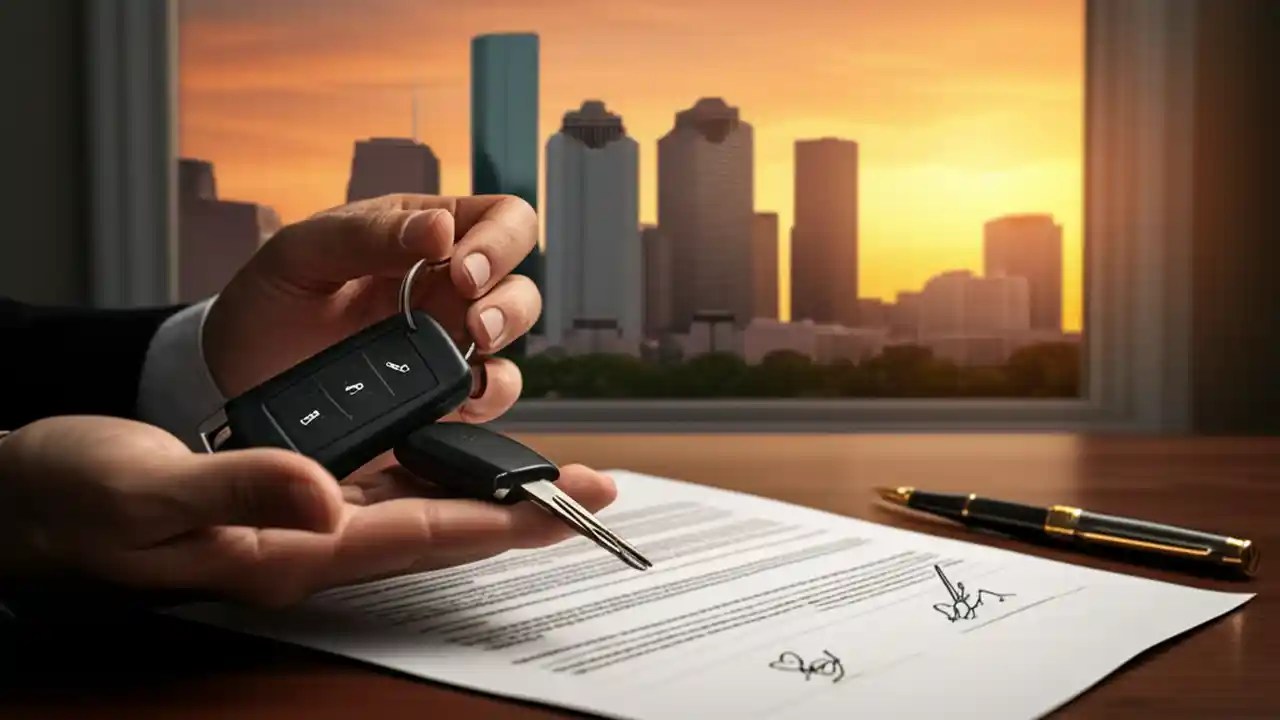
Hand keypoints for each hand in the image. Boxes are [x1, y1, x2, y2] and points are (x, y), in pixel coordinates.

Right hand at [0, 416, 615, 605]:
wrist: (28, 504)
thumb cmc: (75, 504)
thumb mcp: (149, 492)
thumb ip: (241, 490)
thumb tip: (329, 494)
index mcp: (291, 552)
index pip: (425, 536)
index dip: (503, 520)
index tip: (570, 503)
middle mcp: (311, 542)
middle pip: (442, 528)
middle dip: (519, 510)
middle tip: (592, 489)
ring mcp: (302, 523)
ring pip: (419, 508)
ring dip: (484, 490)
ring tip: (545, 470)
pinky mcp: (286, 499)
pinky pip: (380, 488)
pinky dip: (430, 468)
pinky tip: (455, 448)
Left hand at [203, 193, 541, 425]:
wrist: (232, 381)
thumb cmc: (267, 302)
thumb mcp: (301, 253)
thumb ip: (367, 235)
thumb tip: (440, 228)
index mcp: (421, 234)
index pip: (499, 218)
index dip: (499, 240)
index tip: (460, 265)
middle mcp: (445, 287)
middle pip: (519, 278)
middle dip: (508, 297)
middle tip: (472, 316)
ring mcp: (446, 343)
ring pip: (513, 335)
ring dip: (506, 337)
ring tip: (471, 344)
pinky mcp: (440, 397)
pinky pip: (491, 393)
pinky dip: (491, 393)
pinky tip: (462, 393)